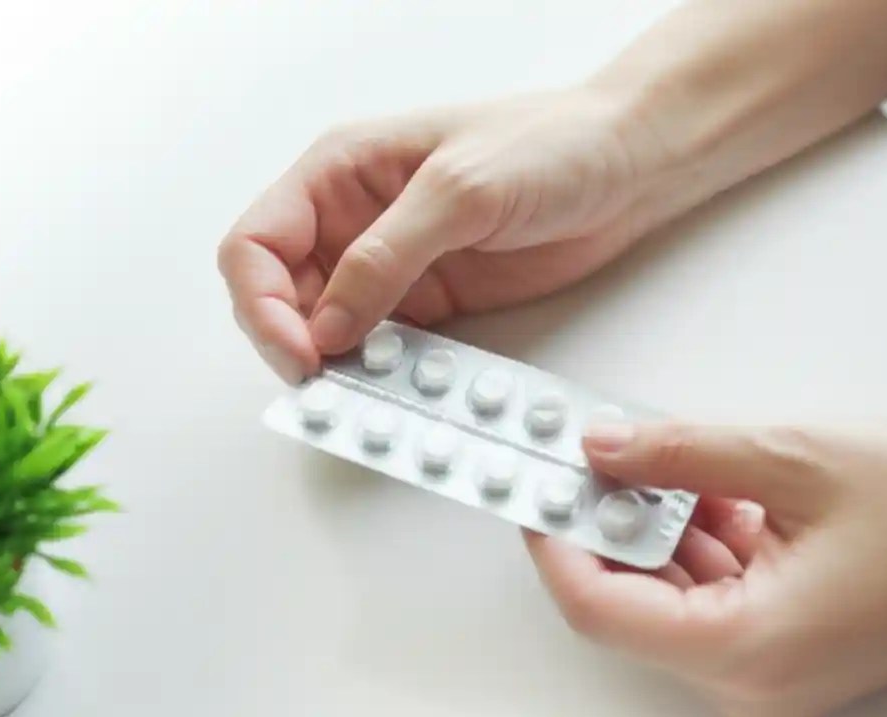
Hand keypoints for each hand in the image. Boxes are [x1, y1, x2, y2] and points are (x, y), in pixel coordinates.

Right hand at [216, 85, 719, 382]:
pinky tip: (398, 397)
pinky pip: (387, 351)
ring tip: (361, 401)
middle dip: (291, 343)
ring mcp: (392, 268)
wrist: (628, 168)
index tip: (299, 348)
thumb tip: (326, 326)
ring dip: (338, 369)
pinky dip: (384, 378)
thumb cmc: (549, 145)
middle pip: (282, 295)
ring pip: (331, 331)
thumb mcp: (460, 190)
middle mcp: (354, 221)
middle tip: (325, 387)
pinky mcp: (432, 304)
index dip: (261, 301)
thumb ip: (386, 257)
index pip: (258, 242)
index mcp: (340, 172)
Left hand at [526, 422, 886, 716]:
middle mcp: (757, 682)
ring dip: (661, 524)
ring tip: (662, 454)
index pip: (599, 610)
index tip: (536, 488)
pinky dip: (707, 538)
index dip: (555, 543)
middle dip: (611, 523)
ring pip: (677, 595)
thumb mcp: (789, 455)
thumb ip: (678, 450)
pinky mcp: (800, 646)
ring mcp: (780, 670)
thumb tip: (602, 447)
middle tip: (593, 453)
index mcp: (748, 652)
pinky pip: (723, 595)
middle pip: (634, 604)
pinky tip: (714, 479)